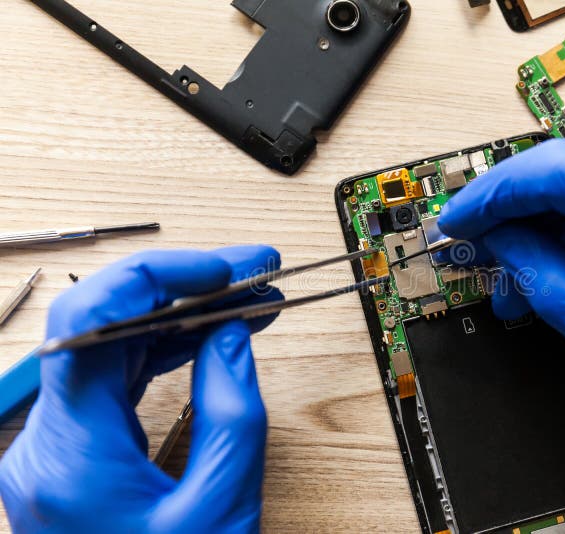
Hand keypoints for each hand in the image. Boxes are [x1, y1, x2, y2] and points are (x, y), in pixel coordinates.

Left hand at [0, 245, 282, 532]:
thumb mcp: (220, 509)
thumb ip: (231, 411)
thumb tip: (230, 337)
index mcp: (68, 457)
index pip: (90, 321)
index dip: (159, 276)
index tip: (222, 268)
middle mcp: (46, 445)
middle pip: (103, 327)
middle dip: (183, 289)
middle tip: (252, 275)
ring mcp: (57, 451)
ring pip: (113, 350)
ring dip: (181, 318)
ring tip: (246, 302)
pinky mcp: (77, 457)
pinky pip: (119, 382)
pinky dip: (167, 352)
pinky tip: (211, 339)